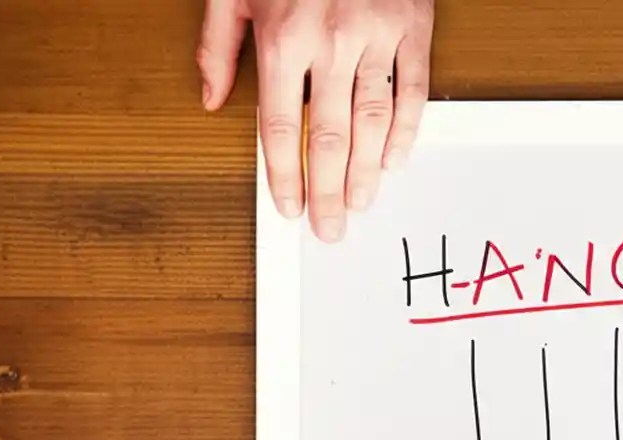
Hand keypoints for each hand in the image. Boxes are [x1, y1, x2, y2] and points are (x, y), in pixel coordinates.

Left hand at [197, 0, 434, 241]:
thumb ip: (216, 45)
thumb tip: (209, 98)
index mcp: (281, 36)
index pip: (278, 127)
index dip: (283, 175)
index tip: (289, 207)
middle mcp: (329, 41)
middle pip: (328, 137)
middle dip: (328, 190)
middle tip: (330, 227)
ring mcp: (376, 36)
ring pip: (372, 122)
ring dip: (367, 172)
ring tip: (361, 203)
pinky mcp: (413, 28)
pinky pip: (413, 92)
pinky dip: (406, 131)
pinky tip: (394, 159)